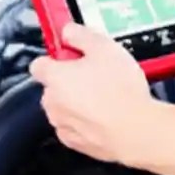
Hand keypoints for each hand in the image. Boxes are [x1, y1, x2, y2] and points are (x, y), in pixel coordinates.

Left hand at [28, 23, 152, 162]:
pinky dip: (85, 121)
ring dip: (78, 101)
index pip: (39, 64)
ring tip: (106, 95)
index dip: (55, 58)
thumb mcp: (104, 48)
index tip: (71, 54)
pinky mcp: (75, 143)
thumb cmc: (121, 92)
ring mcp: (62, 124)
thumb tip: (69, 31)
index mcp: (55, 77)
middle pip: (53, 86)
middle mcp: (52, 102)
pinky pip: (74, 126)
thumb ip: (81, 36)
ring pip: (64, 107)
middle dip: (70, 79)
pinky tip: (106, 114)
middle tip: (95, 73)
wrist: (135, 130)